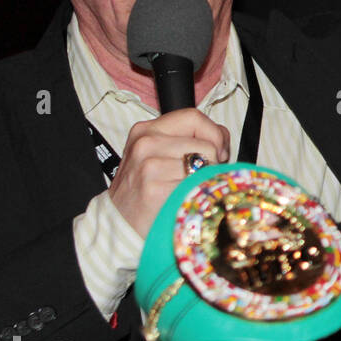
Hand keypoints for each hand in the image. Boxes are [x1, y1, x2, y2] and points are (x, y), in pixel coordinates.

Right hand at [107, 109, 230, 238]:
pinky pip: (197, 185)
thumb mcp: (157, 155)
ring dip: (206, 179)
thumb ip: (186, 140)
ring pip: (206, 163)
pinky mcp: (155, 189)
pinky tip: (184, 199)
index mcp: (146, 130)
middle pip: (207, 143)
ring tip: (189, 188)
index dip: (214, 134)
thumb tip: (221, 142)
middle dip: (214, 161)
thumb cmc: (144, 189)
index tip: (217, 152)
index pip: (194, 117)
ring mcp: (149, 165)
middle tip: (202, 175)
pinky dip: (197, 193)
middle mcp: (146, 143)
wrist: (118, 222)